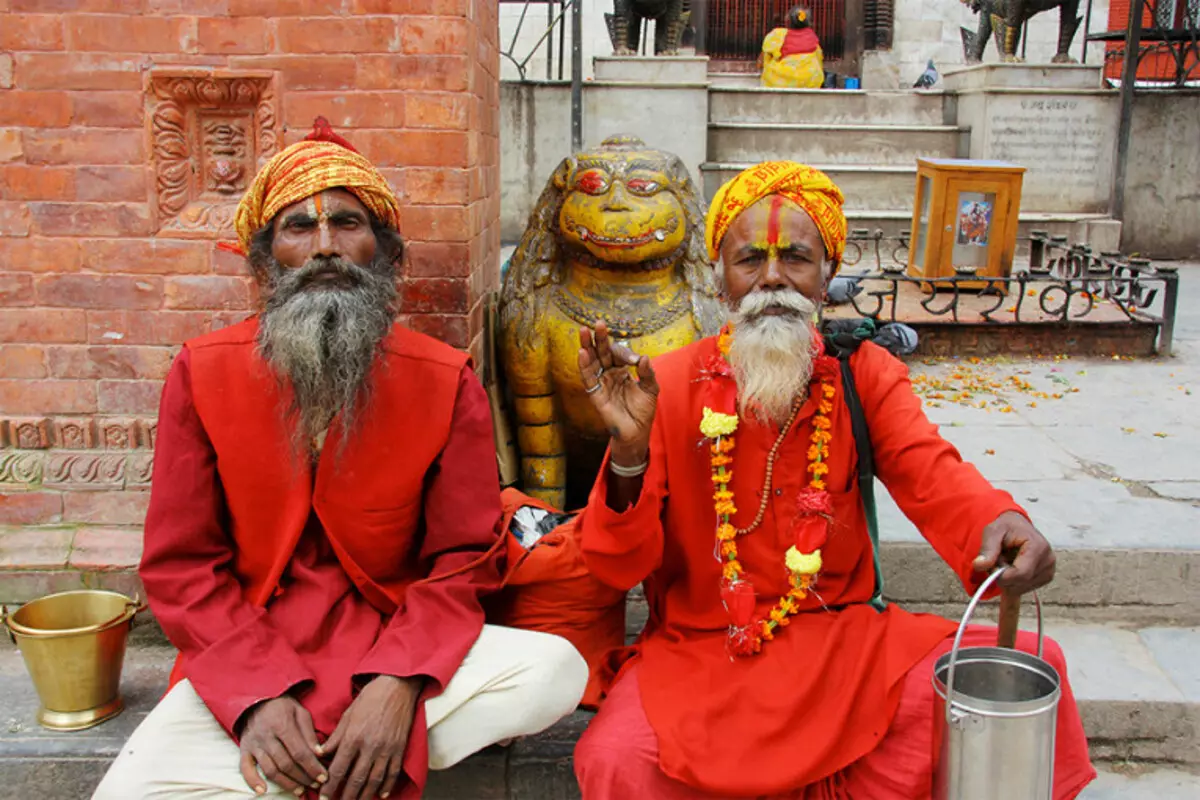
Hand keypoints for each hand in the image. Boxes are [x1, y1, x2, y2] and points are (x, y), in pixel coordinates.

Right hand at [239, 695, 326, 795]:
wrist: (257, 700)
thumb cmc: (283, 707)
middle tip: (315, 785)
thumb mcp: (300, 712)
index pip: (299, 752)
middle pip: (286, 764)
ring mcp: (253, 744)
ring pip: (270, 770)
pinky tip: (262, 791)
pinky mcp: (244, 750)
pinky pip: (245, 769)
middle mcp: (266, 735)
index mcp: (282, 724)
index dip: (312, 767)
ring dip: (286, 783)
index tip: (323, 777)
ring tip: (300, 790)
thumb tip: (320, 754)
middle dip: (303, 778)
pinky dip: (252, 781)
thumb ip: (309, 733)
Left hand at [320, 675, 420, 799]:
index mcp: (354, 737)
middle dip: (346, 797)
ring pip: (374, 780)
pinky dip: (387, 786)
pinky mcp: (399, 748)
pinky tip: (382, 795)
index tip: (323, 798)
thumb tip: (320, 754)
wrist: (397, 686)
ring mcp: (387, 749)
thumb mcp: (347, 715)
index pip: (338, 769)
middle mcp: (370, 746)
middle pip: (356, 779)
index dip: (329, 787)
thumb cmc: (370, 699)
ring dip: (365, 796)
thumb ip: (335, 738)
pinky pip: (393, 772)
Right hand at [577, 321, 658, 465]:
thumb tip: (643, 357)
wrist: (638, 431)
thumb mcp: (651, 388)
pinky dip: (584, 365)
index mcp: (622, 370)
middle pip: (601, 353)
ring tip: (583, 331)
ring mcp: (601, 383)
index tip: (634, 360)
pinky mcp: (595, 394)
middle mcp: (609, 374)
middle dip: (599, 338)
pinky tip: (582, 352)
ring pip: (591, 362)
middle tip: (598, 323)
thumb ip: (647, 373)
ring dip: (587, 346)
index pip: (618, 354)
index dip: (624, 353)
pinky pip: (588, 378)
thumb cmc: (643, 410)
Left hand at [973, 511, 1055, 594]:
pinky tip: (1011, 570)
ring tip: (1007, 561)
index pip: (1021, 573)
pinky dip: (1012, 583)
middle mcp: (1048, 561)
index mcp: (1038, 547)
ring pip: (1020, 589)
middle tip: (999, 559)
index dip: (1001, 575)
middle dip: (1002, 576)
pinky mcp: (1045, 578)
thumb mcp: (993, 531)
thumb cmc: (1006, 527)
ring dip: (1007, 579)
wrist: (1019, 526)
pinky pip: (1023, 589)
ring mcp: (1048, 571)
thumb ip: (987, 549)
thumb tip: (979, 566)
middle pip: (1019, 583)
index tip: (991, 567)